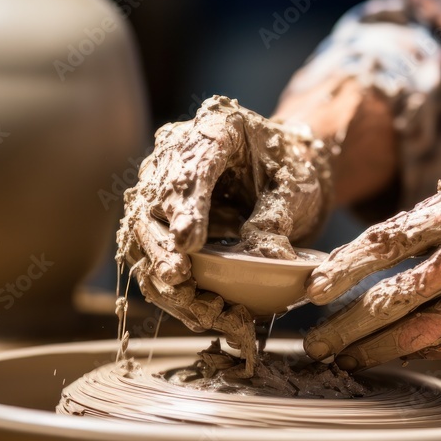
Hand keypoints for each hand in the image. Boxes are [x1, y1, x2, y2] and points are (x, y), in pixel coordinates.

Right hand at [118, 96, 330, 331]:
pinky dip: (171, 289)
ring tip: (198, 309)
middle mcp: (176, 154)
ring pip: (145, 235)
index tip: (187, 243)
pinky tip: (198, 313)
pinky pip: (152, 256)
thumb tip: (264, 255)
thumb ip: (275, 213)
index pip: (191, 165)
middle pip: (153, 201)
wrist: (282, 167)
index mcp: (216, 127)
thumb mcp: (295, 184)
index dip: (186, 205)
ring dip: (165, 277)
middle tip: (179, 278)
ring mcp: (161, 186)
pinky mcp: (159, 220)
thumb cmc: (291, 168)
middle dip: (162, 246)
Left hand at [303, 135, 440, 369]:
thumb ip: (437, 217)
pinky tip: (404, 359)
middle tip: (316, 344)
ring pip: (424, 333)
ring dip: (380, 350)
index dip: (344, 269)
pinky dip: (430, 353)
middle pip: (395, 300)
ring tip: (348, 360)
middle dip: (348, 327)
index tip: (313, 289)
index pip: (385, 243)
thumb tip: (387, 247)